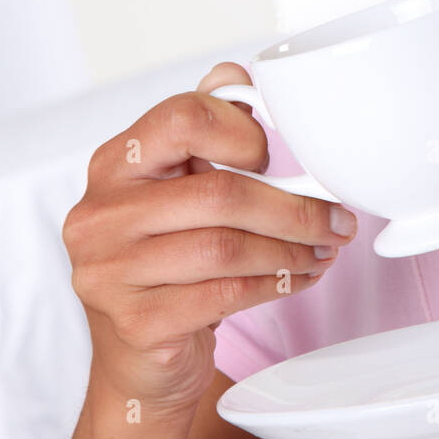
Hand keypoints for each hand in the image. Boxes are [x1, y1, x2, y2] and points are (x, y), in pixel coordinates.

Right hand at [63, 62, 356, 419]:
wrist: (138, 361)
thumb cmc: (164, 261)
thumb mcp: (175, 187)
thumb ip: (202, 128)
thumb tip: (239, 76)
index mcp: (113, 164)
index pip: (183, 118)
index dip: (243, 132)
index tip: (278, 157)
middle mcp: (100, 214)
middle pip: (219, 193)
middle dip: (294, 207)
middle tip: (337, 219)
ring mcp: (110, 272)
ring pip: (227, 248)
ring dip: (292, 249)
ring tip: (325, 250)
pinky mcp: (136, 324)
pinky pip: (225, 294)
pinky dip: (276, 284)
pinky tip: (300, 278)